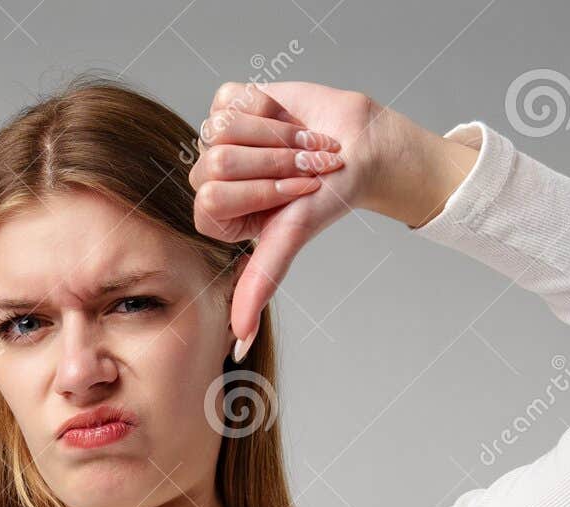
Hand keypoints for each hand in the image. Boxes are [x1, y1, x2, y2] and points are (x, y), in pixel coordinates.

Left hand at [189, 82, 477, 344]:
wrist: (358, 145)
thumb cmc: (326, 197)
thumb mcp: (289, 241)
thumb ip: (258, 285)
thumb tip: (238, 345)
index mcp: (217, 215)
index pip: (211, 196)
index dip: (258, 190)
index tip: (295, 192)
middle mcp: (211, 178)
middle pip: (217, 161)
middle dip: (272, 162)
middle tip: (302, 168)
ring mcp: (219, 138)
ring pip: (222, 127)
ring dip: (274, 135)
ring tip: (299, 144)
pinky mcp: (231, 101)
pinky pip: (232, 97)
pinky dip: (268, 106)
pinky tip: (285, 118)